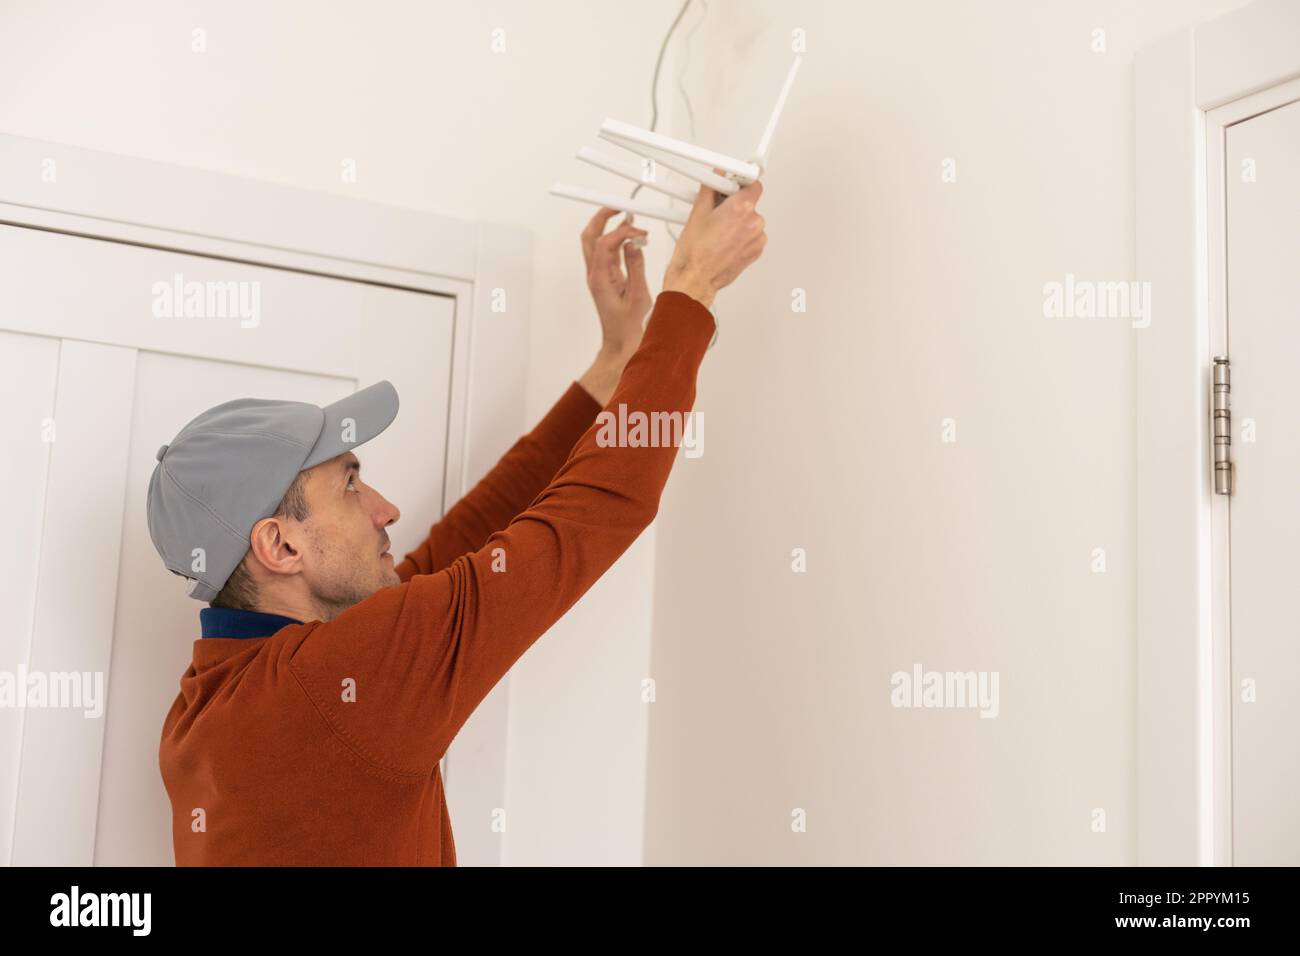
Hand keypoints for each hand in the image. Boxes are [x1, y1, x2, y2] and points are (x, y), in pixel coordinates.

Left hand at [581, 206, 651, 358]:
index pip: (606, 243)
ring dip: (607, 227)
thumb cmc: (629, 327)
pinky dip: (616, 241)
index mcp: (600, 279)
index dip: (623, 232)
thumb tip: (634, 244)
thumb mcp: (639, 296)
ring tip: (627, 219)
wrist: (620, 344)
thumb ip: (636, 267)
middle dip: (602, 218)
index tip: (640, 232)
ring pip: (594, 243)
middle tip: (620, 208)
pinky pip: (606, 253)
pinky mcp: (604, 278)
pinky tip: (630, 238)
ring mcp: (598, 276)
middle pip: (589, 236)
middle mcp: (595, 275)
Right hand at [663, 177, 766, 308]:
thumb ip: (710, 188)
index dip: (742, 182)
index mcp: (741, 208)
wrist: (696, 278)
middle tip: (718, 210)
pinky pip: (753, 236)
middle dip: (735, 204)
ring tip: (719, 230)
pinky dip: (742, 236)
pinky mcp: (756, 251)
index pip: (753, 183)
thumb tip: (715, 177)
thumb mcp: (698, 212)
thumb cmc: (695, 252)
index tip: (736, 181)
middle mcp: (753, 222)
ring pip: (752, 220)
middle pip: (751, 202)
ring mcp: (757, 238)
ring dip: (739, 221)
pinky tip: (724, 240)